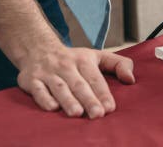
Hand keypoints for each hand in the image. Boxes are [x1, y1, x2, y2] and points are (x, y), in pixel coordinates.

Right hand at [17, 44, 134, 118]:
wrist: (38, 48)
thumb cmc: (73, 59)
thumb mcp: (97, 56)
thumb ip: (118, 64)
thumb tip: (131, 80)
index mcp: (83, 60)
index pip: (95, 78)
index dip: (102, 93)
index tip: (110, 108)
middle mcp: (66, 66)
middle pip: (79, 84)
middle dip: (88, 99)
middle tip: (97, 114)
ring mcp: (48, 73)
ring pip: (59, 87)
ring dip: (68, 100)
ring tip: (77, 113)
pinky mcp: (31, 80)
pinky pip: (38, 90)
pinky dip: (44, 99)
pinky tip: (52, 108)